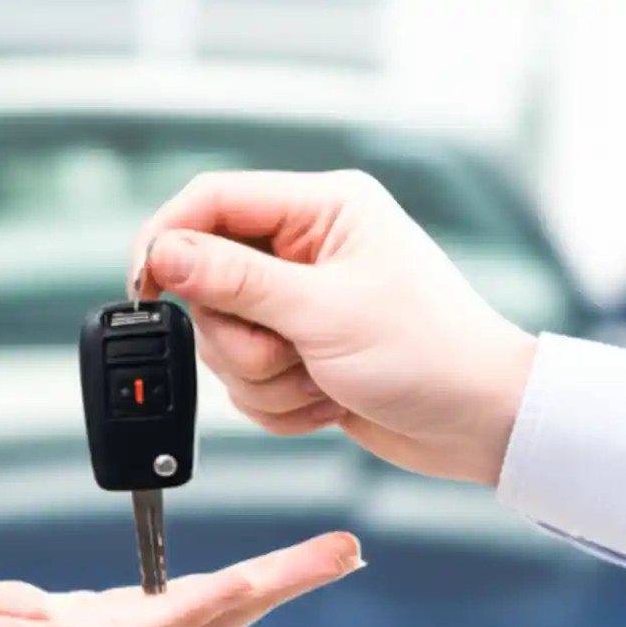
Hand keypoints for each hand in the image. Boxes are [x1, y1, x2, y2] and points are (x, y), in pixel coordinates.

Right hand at [133, 170, 535, 484]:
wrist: (481, 425)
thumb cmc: (432, 354)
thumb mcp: (324, 312)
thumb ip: (235, 280)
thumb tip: (164, 252)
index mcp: (322, 209)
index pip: (213, 201)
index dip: (168, 238)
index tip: (144, 284)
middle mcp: (306, 250)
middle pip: (208, 281)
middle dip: (240, 336)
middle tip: (287, 353)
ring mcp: (300, 304)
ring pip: (222, 339)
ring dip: (262, 376)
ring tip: (320, 380)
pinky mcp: (298, 351)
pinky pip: (245, 380)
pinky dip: (278, 402)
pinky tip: (326, 399)